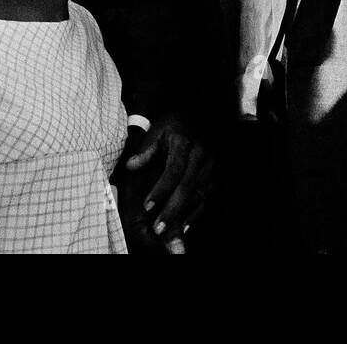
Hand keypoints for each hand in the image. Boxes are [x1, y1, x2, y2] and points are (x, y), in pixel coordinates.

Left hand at [123, 116, 212, 248]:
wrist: (200, 115)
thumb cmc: (174, 125)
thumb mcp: (157, 131)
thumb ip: (146, 150)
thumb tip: (130, 166)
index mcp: (183, 143)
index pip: (172, 170)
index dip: (161, 190)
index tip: (147, 207)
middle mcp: (200, 154)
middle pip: (187, 186)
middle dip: (172, 209)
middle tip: (158, 228)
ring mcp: (210, 164)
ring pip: (199, 194)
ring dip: (184, 214)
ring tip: (170, 231)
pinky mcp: (215, 173)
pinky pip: (208, 196)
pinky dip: (197, 213)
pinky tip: (184, 226)